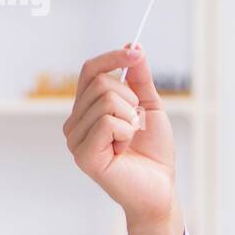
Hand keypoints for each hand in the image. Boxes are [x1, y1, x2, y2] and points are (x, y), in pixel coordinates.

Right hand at [63, 44, 184, 234]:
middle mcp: (74, 123)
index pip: (90, 70)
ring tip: (130, 140)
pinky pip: (107, 122)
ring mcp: (75, 140)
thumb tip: (133, 47)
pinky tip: (124, 150)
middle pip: (101, 83)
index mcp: (86, 109)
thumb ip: (140, 79)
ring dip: (131, 119)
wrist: (160, 187)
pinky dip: (126, 132)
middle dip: (131, 100)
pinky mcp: (84, 155)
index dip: (113, 58)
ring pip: (106, 101)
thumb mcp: (149, 106)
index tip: (135, 54)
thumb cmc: (153, 151)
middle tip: (136, 125)